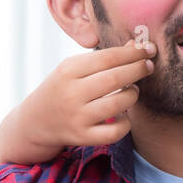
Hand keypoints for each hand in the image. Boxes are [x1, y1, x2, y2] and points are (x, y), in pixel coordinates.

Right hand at [19, 39, 156, 150]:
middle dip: (138, 70)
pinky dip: (126, 123)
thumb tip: (136, 45)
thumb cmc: (61, 89)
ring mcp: (77, 117)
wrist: (35, 121)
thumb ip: (103, 58)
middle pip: (115, 79)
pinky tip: (124, 115)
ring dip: (132, 95)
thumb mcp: (73, 69)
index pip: (108, 57)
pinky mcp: (82, 137)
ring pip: (118, 104)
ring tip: (132, 90)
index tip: (148, 49)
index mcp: (68, 70)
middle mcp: (72, 93)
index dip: (132, 53)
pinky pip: (114, 132)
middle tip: (148, 66)